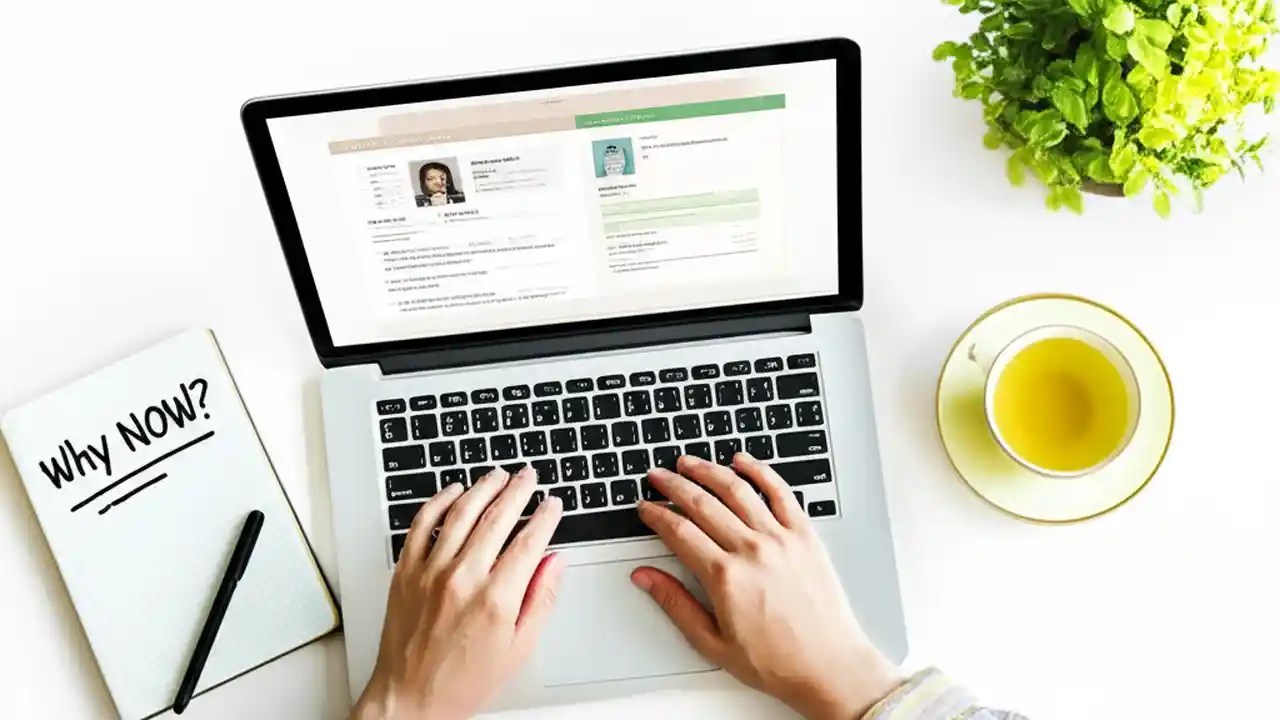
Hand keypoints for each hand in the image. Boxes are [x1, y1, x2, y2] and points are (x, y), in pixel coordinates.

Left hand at [351, 467, 564, 719]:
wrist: (410, 699)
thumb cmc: (463, 681)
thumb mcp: (518, 648)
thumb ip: (540, 600)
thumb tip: (554, 563)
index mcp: (496, 599)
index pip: (529, 541)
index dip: (545, 516)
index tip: (552, 504)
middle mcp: (462, 579)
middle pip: (497, 517)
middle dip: (518, 491)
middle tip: (529, 478)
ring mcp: (431, 571)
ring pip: (460, 512)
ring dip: (483, 488)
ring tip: (498, 476)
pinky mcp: (406, 571)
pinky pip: (421, 524)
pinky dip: (438, 502)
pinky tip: (453, 491)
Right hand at [632, 454, 903, 719]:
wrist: (830, 667)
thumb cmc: (777, 662)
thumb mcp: (713, 643)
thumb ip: (675, 604)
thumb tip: (645, 578)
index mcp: (725, 577)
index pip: (679, 531)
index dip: (656, 514)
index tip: (645, 507)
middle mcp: (751, 550)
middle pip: (702, 504)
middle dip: (673, 485)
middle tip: (658, 476)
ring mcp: (781, 539)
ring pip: (737, 490)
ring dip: (708, 471)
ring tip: (689, 462)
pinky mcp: (805, 535)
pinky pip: (780, 492)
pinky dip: (759, 471)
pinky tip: (743, 460)